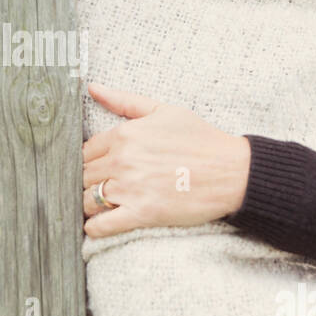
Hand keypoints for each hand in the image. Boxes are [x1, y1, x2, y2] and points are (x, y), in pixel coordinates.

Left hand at [83, 82, 250, 237]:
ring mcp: (130, 188)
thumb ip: (124, 100)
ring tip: (99, 206)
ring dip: (89, 204)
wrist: (231, 171)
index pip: (85, 151)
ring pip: (87, 200)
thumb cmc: (200, 139)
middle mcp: (122, 161)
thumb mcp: (163, 110)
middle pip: (83, 176)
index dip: (89, 160)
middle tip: (99, 186)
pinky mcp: (142, 213)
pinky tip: (96, 225)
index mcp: (124, 135)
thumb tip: (92, 88)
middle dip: (87, 182)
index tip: (97, 167)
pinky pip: (102, 225)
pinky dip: (94, 228)